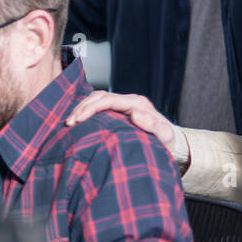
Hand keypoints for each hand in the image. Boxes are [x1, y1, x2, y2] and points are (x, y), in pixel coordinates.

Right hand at [64, 90, 183, 158]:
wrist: (172, 145)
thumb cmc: (167, 142)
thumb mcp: (164, 136)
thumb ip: (153, 125)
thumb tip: (136, 114)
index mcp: (138, 104)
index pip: (109, 100)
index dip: (91, 108)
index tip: (78, 120)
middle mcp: (130, 101)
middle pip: (99, 96)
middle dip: (82, 108)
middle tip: (69, 122)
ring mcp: (123, 105)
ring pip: (96, 98)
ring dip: (81, 108)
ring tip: (69, 122)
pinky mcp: (118, 111)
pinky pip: (98, 105)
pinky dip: (85, 110)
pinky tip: (77, 120)